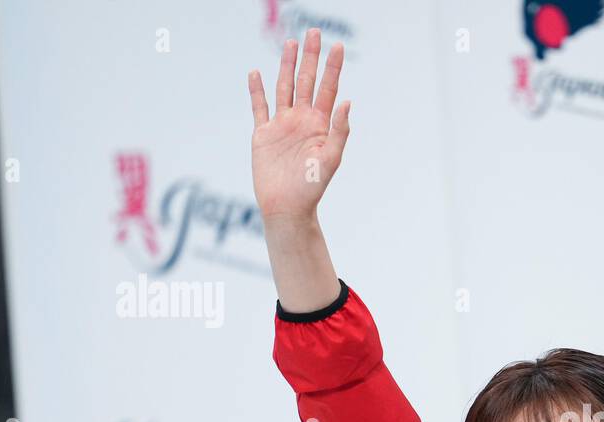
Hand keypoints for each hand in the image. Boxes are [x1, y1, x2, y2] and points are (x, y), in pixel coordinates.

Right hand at [247, 28, 349, 222]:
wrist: (287, 207)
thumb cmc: (312, 188)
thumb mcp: (331, 159)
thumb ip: (340, 130)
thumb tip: (347, 101)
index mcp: (320, 125)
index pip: (328, 90)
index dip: (333, 68)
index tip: (338, 46)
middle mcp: (302, 121)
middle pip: (306, 82)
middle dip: (311, 58)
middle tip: (314, 33)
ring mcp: (282, 125)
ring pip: (284, 88)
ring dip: (287, 66)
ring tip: (290, 44)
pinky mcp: (263, 134)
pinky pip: (259, 107)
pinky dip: (257, 91)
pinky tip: (256, 73)